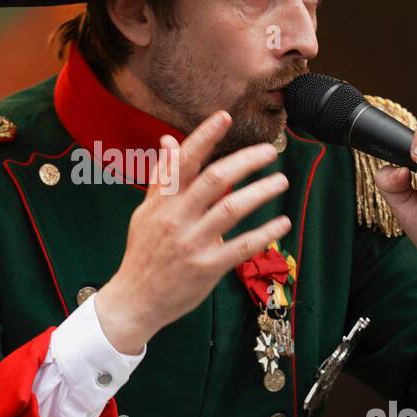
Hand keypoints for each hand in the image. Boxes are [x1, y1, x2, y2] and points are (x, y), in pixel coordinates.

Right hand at [94, 110, 289, 352]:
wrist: (134, 299)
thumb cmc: (143, 252)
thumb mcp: (145, 212)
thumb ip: (162, 177)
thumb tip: (167, 141)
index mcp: (162, 201)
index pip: (184, 161)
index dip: (205, 137)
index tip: (225, 117)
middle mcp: (177, 218)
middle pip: (216, 179)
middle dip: (245, 161)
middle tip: (269, 151)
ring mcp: (193, 243)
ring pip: (232, 209)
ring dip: (261, 192)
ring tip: (281, 181)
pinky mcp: (207, 267)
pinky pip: (242, 246)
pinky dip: (265, 233)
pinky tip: (282, 222)